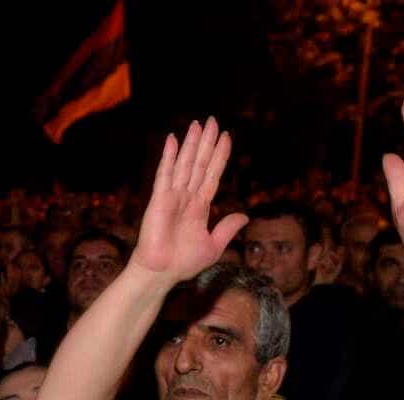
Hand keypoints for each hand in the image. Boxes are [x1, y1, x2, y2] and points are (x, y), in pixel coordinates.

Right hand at [130, 117, 246, 285]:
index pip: (212, 175)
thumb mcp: (213, 246)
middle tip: (213, 121)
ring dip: (192, 144)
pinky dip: (169, 157)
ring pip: (185, 164)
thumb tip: (244, 216)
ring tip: (198, 124)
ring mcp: (173, 196)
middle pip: (200, 164)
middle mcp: (187, 197)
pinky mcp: (159, 200)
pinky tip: (173, 140)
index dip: (220, 156)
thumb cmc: (183, 263)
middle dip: (207, 142)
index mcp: (200, 207)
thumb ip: (226, 228)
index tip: (226, 137)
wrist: (161, 273)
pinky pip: (165, 174)